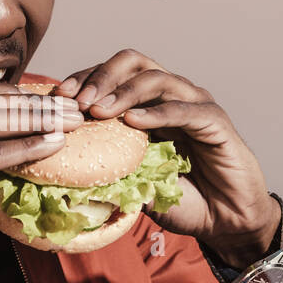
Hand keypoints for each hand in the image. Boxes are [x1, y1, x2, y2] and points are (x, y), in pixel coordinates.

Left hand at [54, 49, 280, 267]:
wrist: (225, 221)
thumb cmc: (182, 199)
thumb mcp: (134, 183)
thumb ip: (108, 167)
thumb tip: (63, 165)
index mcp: (149, 103)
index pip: (112, 75)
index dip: (84, 79)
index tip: (58, 98)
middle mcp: (171, 96)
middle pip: (133, 62)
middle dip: (101, 76)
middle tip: (77, 100)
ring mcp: (195, 105)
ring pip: (156, 78)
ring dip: (123, 92)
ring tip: (99, 110)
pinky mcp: (215, 121)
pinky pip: (184, 109)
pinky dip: (157, 112)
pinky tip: (134, 121)